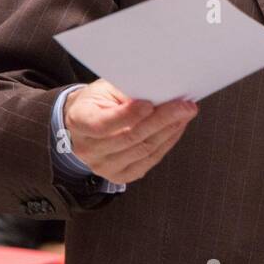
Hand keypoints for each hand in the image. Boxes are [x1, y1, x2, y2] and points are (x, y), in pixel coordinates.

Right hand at [63, 78, 197, 184]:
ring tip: (185, 114)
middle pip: (129, 137)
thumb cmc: (98, 101)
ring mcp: (103, 166)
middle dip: (161, 120)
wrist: (86, 122)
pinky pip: (149, 160)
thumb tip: (159, 91)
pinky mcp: (119, 175)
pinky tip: (176, 128)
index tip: (149, 104)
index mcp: (79, 121)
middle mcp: (88, 148)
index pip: (103, 124)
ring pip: (143, 150)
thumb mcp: (106, 87)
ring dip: (169, 131)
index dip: (128, 115)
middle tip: (183, 106)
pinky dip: (167, 143)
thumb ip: (128, 90)